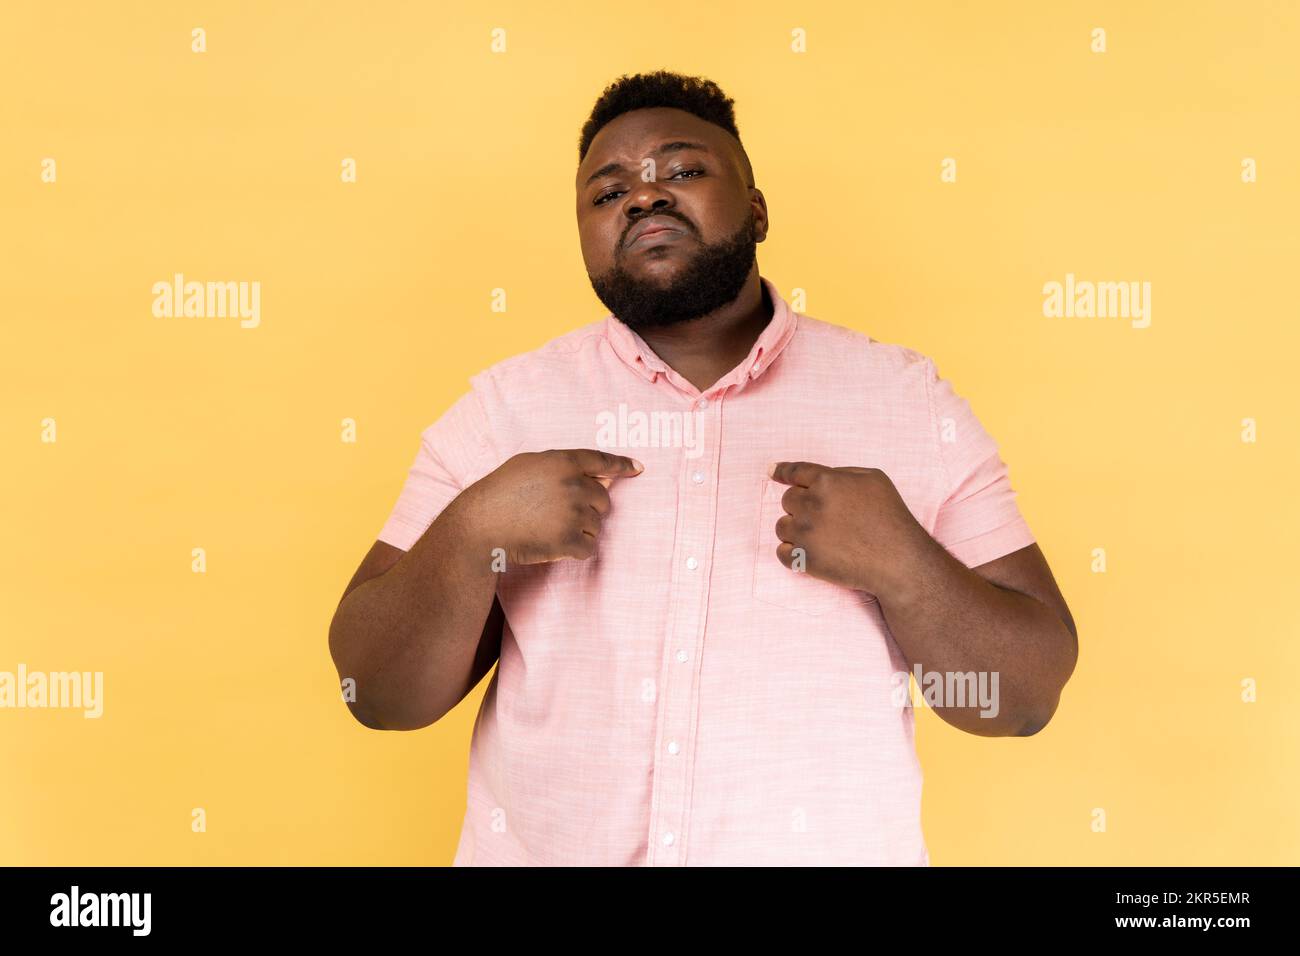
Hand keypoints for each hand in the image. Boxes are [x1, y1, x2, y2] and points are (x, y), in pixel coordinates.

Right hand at [457, 449, 642, 565]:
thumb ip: (561, 466)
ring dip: (579, 530)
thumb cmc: (499, 494)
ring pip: (596, 525)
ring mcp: (573, 512)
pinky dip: (576, 550)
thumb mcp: (528, 466)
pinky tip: (553, 545)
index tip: (638, 468)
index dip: (621, 465)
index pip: (601, 461)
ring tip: (547, 528)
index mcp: (563, 462)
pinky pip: (589, 547)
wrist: (480, 525)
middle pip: (603, 499)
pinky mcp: (570, 539)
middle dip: (588, 508)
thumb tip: (597, 476)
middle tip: (558, 515)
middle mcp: (573, 484)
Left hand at [766, 460, 929, 597]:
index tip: (771, 471)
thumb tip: (817, 476)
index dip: (782, 471)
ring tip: (823, 537)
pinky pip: (782, 553)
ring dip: (796, 530)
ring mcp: (806, 533)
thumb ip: (841, 473)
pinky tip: (810, 553)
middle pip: (788, 500)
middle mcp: (811, 504)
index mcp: (826, 481)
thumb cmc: (890, 517)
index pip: (795, 472)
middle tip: (826, 518)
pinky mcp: (805, 559)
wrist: (898, 560)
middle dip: (802, 506)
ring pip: (782, 526)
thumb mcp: (874, 479)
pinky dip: (792, 553)